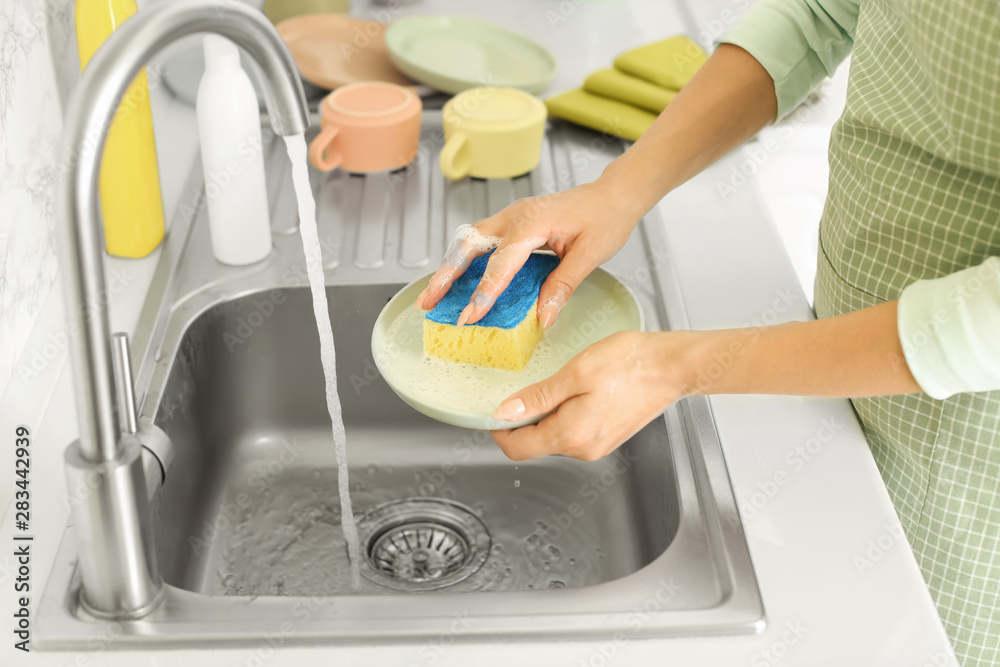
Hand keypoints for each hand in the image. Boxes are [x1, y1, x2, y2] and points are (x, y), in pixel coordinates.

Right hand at [416, 180, 640, 327]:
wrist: (613, 195)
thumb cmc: (605, 218)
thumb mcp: (590, 255)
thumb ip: (563, 286)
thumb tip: (542, 317)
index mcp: (532, 222)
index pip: (500, 263)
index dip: (483, 292)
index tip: (470, 316)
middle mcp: (514, 217)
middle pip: (468, 244)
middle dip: (445, 276)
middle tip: (427, 304)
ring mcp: (510, 218)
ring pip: (468, 241)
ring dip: (448, 268)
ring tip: (432, 296)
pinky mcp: (512, 224)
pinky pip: (480, 242)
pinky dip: (464, 261)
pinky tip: (456, 281)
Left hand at [490, 331, 692, 460]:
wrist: (672, 366)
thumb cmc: (630, 364)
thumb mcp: (575, 373)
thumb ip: (537, 398)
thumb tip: (505, 413)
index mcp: (571, 436)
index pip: (518, 448)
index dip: (499, 430)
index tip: (495, 407)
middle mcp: (584, 449)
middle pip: (535, 443)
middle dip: (524, 418)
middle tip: (529, 384)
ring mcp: (597, 445)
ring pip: (554, 436)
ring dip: (546, 414)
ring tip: (560, 382)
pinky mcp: (607, 436)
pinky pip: (573, 430)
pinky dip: (565, 413)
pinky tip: (577, 389)